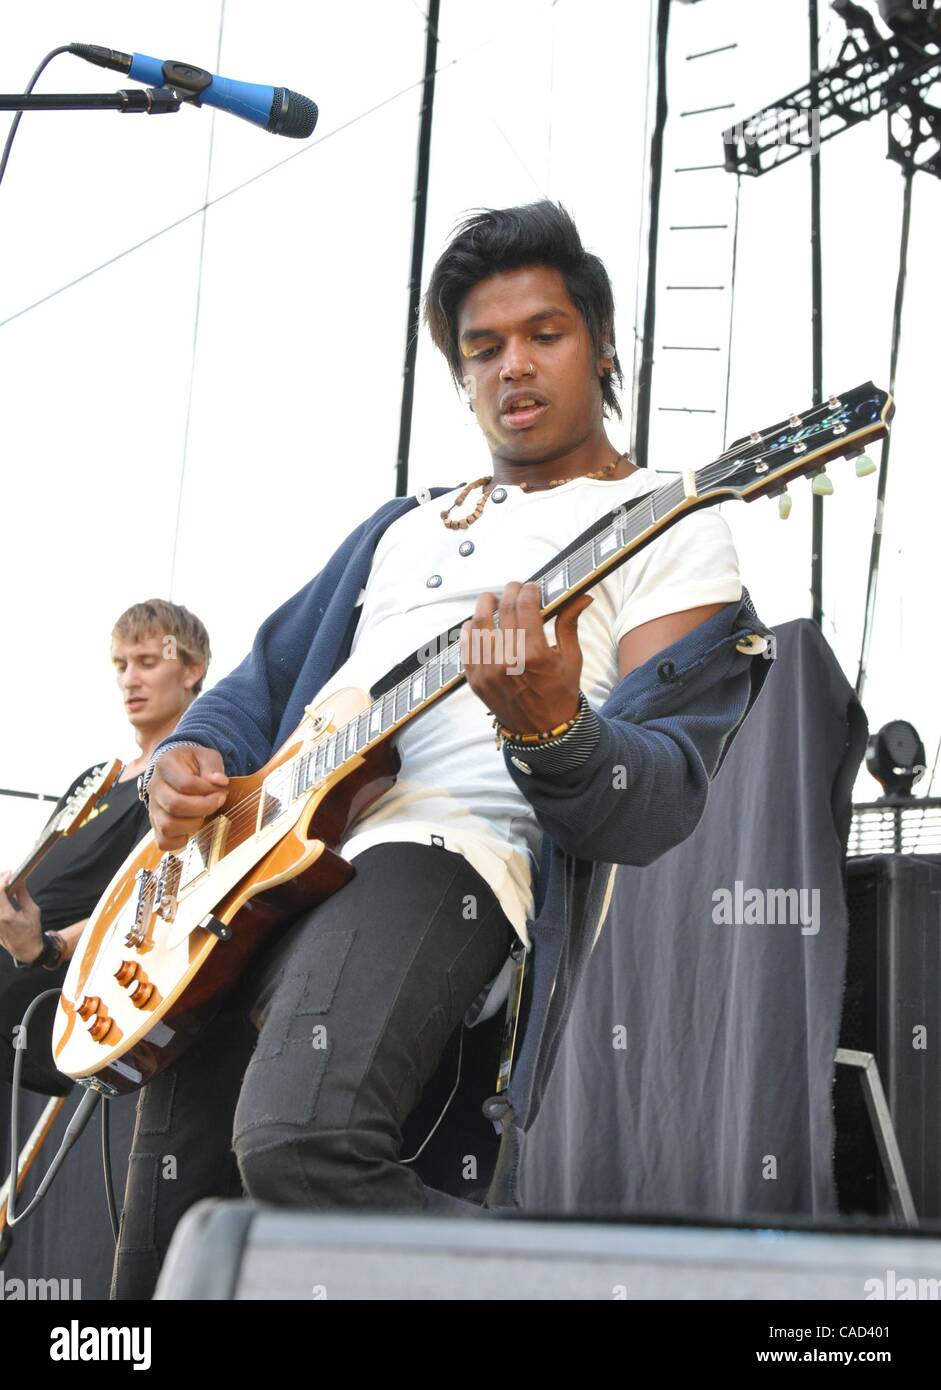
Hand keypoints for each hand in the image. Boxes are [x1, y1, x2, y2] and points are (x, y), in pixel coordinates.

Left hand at [0, 868, 42, 964]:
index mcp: (6, 916)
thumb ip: (23, 894)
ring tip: (5, 885)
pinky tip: (4, 895)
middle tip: (6, 876)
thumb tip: (19, 881)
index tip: (10, 873)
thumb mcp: (32, 910)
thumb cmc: (31, 932)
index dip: (3, 879)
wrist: (26, 949)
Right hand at [147, 746, 228, 851]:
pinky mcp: (155, 823)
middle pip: (175, 806)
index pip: (186, 784)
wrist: (178, 769)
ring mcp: (152, 807)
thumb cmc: (194, 763)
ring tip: (203, 815)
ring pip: (168, 826)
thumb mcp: (206, 756)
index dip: (208, 791)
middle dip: (204, 808)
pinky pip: (163, 841)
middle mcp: (154, 786)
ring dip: (193, 824)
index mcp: (165, 765)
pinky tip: (191, 830)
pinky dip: (180, 842)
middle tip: (217, 802)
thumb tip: (219, 781)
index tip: (222, 790)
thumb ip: (213, 766)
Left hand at [461, 580, 592, 735]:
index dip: (528, 590)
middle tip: (514, 588)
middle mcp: (507, 661)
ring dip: (485, 606)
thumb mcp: (571, 658)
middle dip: (509, 592)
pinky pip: (466, 644)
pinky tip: (480, 624)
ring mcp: (487, 670)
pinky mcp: (474, 678)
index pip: (525, 606)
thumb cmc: (559, 693)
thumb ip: (569, 624)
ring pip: (478, 623)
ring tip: (493, 601)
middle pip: (502, 610)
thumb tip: (582, 597)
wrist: (542, 730)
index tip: (531, 587)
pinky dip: (471, 629)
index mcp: (535, 654)